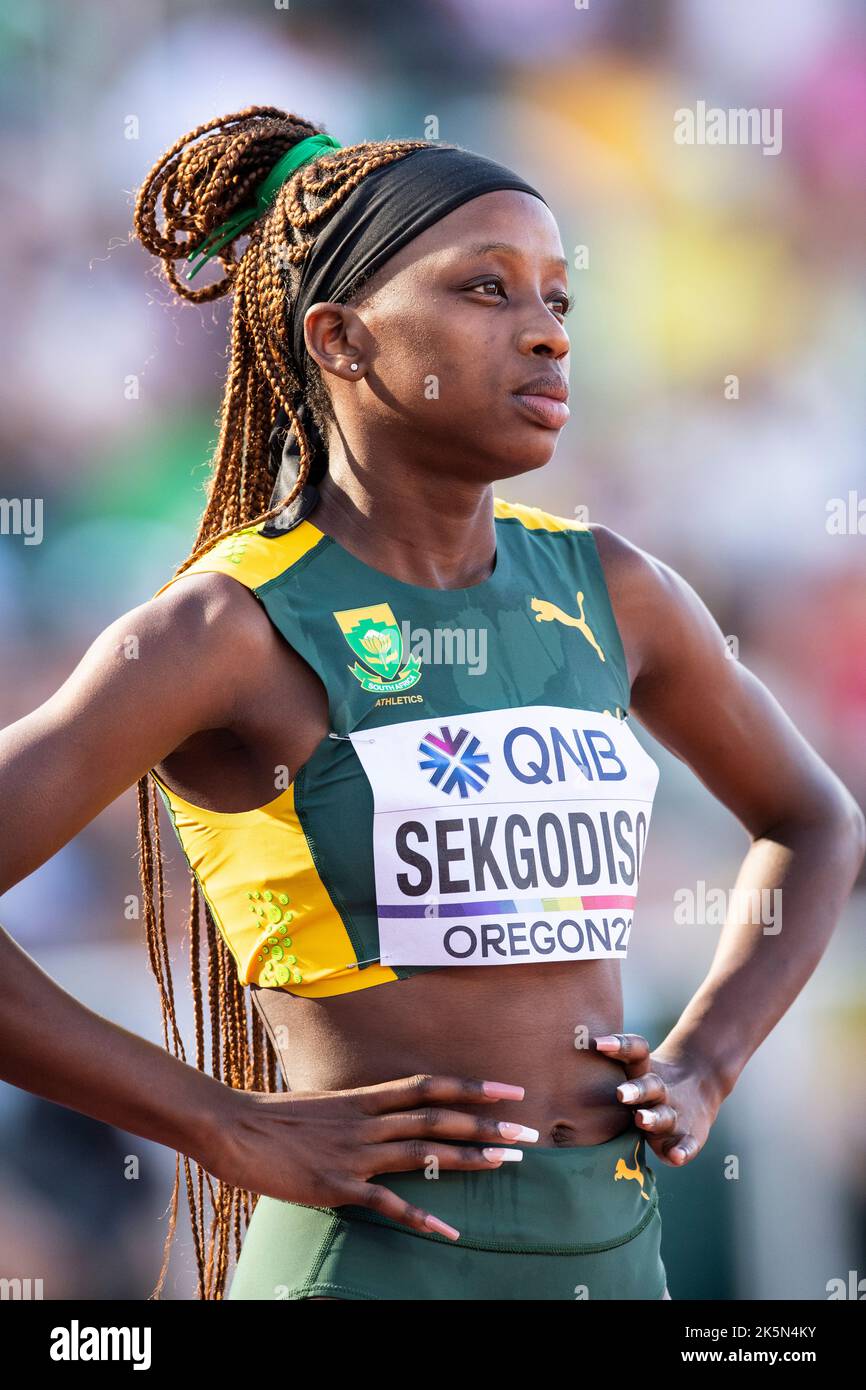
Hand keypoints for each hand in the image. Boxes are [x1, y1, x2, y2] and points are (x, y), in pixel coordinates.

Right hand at [202, 1073, 536, 1239]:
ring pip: (423, 1152)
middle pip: (438, 1118)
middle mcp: (368, 1121)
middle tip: (527, 1133)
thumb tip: (385, 1115)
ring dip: (468, 1157)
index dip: (472, 1086)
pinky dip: (421, 1217)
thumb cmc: (276, 1119)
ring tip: (506, 1164)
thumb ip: (359, 1112)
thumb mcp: (326, 1106)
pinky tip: (449, 1231)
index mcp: (364, 1098)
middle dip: (486, 1124)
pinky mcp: (338, 1185)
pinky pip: (388, 1203)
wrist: (233, 1127)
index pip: (429, 1086)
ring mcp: (355, 1153)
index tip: (511, 1089)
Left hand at [591, 1033, 722, 1166]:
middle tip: (620, 1094)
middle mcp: (660, 1090)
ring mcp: (676, 1113)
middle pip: (650, 1085)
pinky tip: (676, 1158)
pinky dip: (683, 1151)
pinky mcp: (688, 1135)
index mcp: (644, 1071)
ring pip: (665, 1115)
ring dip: (654, 1118)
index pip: (636, 1051)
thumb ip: (601, 1068)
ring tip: (641, 1121)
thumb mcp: (632, 1070)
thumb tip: (549, 1057)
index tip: (597, 1043)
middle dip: (635, 1090)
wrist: (699, 1087)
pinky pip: (687, 1145)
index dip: (619, 1046)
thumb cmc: (645, 1083)